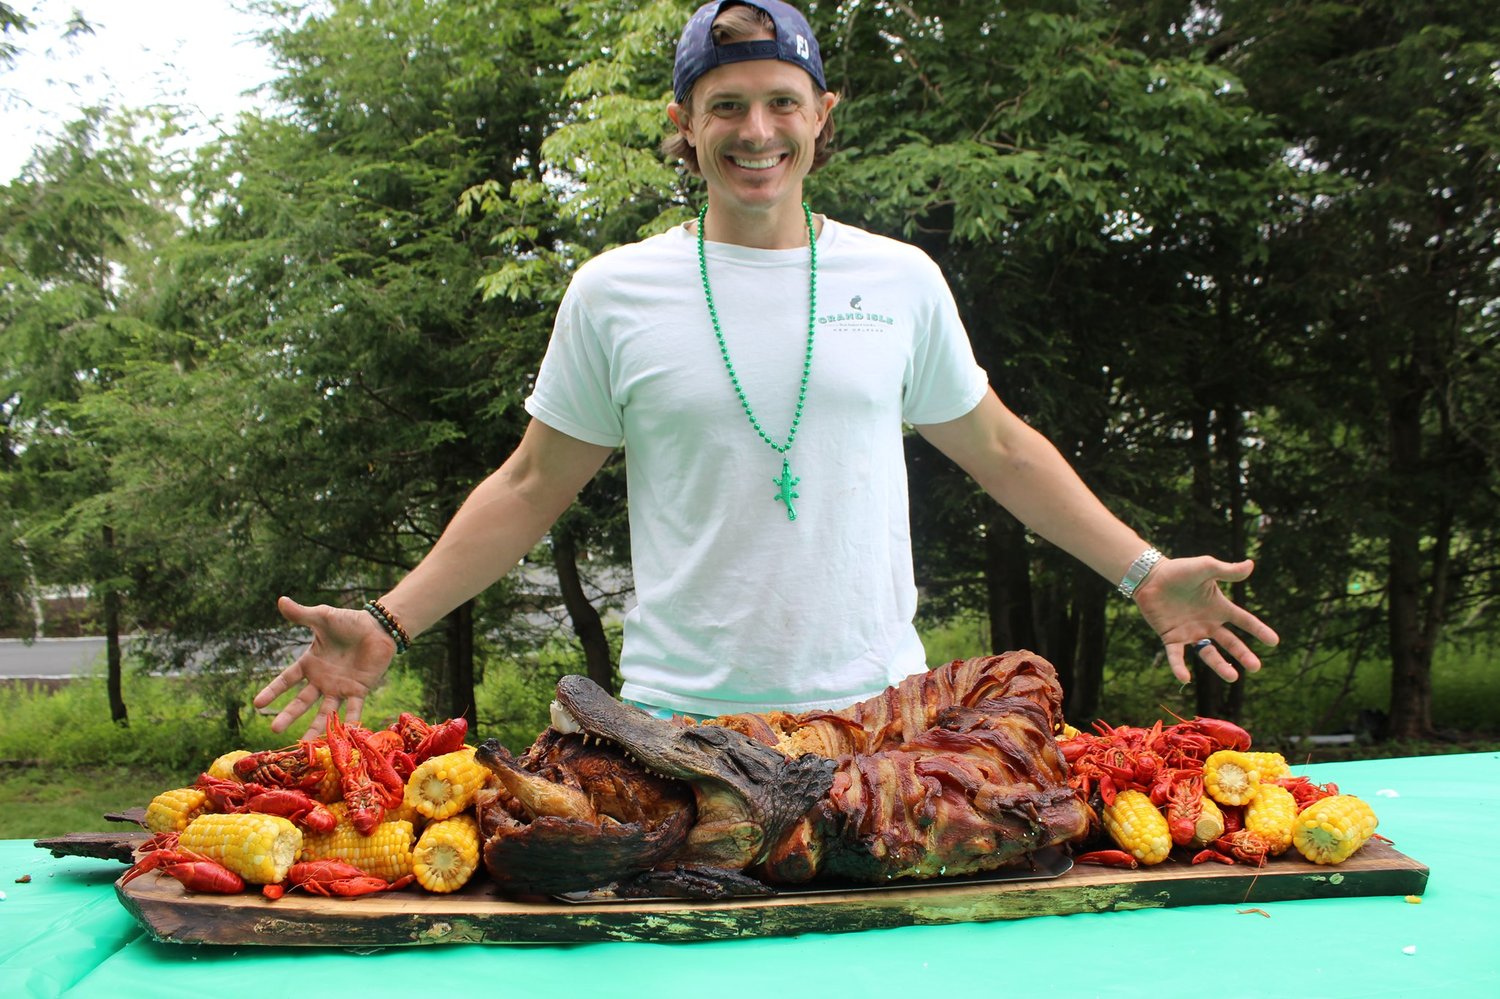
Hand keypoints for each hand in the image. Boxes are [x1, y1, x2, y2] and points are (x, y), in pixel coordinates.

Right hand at [254, 596, 396, 736]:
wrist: (379, 627)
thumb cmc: (349, 622)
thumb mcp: (322, 618)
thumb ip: (302, 614)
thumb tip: (281, 600)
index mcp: (310, 663)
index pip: (286, 680)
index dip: (272, 691)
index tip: (257, 704)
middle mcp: (322, 680)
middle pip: (302, 702)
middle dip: (289, 716)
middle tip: (275, 731)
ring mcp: (340, 688)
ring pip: (325, 712)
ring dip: (316, 728)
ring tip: (304, 746)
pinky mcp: (359, 690)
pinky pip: (353, 710)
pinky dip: (350, 723)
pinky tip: (344, 736)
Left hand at [1132, 556, 1279, 683]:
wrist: (1150, 576)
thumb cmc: (1179, 571)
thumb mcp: (1206, 568)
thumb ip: (1227, 571)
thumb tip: (1250, 565)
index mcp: (1219, 608)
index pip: (1244, 621)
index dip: (1259, 630)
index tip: (1274, 641)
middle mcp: (1208, 623)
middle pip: (1230, 642)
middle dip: (1243, 655)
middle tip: (1256, 667)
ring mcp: (1190, 632)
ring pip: (1208, 653)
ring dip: (1220, 666)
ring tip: (1233, 677)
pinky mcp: (1171, 638)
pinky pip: (1177, 656)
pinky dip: (1179, 667)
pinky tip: (1185, 678)